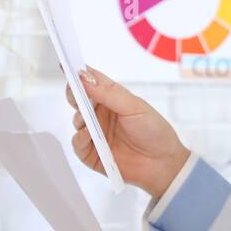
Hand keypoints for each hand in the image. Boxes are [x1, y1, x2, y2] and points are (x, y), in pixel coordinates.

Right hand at [66, 65, 188, 197]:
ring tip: (86, 120)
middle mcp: (102, 114)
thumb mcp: (135, 107)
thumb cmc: (154, 132)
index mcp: (112, 99)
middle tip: (74, 93)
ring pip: (77, 120)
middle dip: (73, 94)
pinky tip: (87, 136)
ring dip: (79, 118)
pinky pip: (77, 143)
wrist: (162, 164)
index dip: (79, 73)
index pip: (92, 82)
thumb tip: (84, 77)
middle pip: (79, 99)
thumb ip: (109, 93)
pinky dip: (79, 138)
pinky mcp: (92, 153)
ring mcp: (96, 133)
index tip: (67, 65)